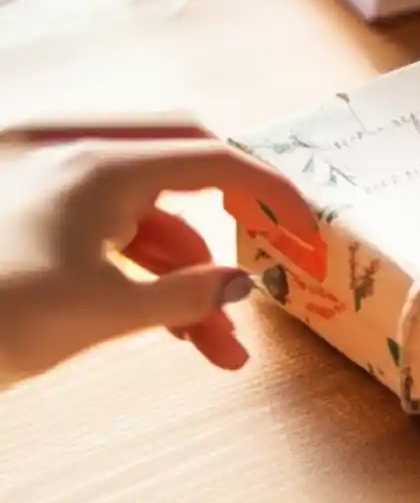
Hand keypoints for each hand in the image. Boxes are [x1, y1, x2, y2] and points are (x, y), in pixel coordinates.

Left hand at [0, 119, 318, 382]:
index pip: (215, 160)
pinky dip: (144, 270)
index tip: (308, 231)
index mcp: (99, 163)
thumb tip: (244, 283)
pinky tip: (170, 325)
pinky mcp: (27, 206)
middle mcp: (74, 153)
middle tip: (262, 259)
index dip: (272, 195)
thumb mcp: (105, 312)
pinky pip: (108, 225)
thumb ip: (188, 295)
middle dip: (229, 221)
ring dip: (188, 272)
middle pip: (184, 163)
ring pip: (147, 210)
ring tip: (219, 349)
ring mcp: (46, 176)